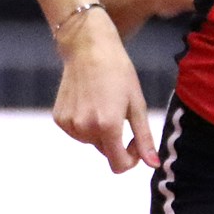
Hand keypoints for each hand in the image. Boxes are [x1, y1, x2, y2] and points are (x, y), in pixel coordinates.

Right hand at [52, 7, 158, 173]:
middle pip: (106, 152)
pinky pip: (77, 132)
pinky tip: (90, 101)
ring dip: (100, 131)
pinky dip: (85, 123)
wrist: (89, 49)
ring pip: (91, 142)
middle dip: (117, 141)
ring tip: (105, 102)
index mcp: (108, 126)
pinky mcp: (59, 118)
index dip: (131, 159)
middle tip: (122, 113)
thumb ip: (144, 137)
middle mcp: (85, 129)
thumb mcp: (137, 104)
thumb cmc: (120, 74)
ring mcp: (69, 125)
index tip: (136, 143)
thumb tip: (154, 165)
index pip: (119, 165)